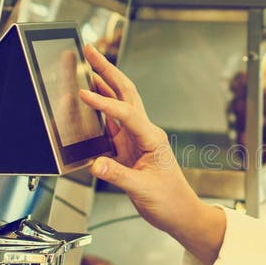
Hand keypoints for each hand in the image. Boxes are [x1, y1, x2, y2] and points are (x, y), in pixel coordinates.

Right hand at [80, 45, 224, 264]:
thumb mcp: (142, 191)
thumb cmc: (169, 201)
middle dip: (108, 70)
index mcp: (152, 139)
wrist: (180, 213)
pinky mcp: (129, 147)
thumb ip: (118, 176)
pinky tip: (90, 97)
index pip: (126, 114)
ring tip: (87, 64)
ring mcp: (136, 138)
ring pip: (119, 103)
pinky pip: (112, 121)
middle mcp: (145, 133)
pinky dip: (100, 106)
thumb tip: (96, 163)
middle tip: (90, 51)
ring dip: (103, 82)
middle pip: (126, 93)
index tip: (85, 95)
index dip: (104, 103)